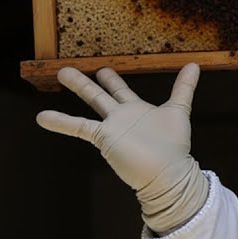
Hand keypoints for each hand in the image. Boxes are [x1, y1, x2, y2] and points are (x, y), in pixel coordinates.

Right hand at [37, 63, 208, 233]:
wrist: (167, 173)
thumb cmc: (174, 145)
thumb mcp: (178, 110)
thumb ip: (184, 88)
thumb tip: (195, 64)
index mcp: (138, 110)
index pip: (122, 91)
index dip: (113, 80)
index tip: (103, 68)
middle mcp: (122, 116)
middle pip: (101, 94)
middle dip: (86, 82)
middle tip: (66, 69)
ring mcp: (112, 126)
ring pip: (91, 103)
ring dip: (78, 88)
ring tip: (60, 73)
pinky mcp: (104, 138)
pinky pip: (79, 127)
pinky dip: (61, 122)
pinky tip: (42, 117)